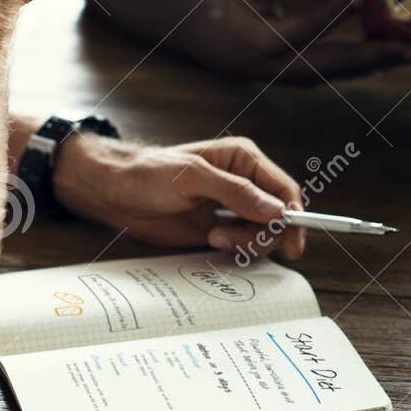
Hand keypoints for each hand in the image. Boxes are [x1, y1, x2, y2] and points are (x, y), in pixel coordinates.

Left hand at [52, 133, 307, 258]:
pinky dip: (236, 251)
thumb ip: (236, 193)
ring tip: (213, 236)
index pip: (284, 188)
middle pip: (277, 216)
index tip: (293, 242)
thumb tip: (276, 210)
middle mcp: (244, 183)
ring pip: (262, 234)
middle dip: (260, 233)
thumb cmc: (149, 173)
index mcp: (243, 159)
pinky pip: (243, 245)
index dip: (294, 215)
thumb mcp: (192, 178)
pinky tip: (213, 243)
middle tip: (226, 238)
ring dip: (244, 243)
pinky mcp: (220, 229)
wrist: (117, 193)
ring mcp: (233, 208)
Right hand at [192, 0, 410, 81]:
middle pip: (334, 63)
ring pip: (346, 71)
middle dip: (374, 54)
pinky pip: (346, 70)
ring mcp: (297, 77)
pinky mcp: (309, 78)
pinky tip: (402, 52)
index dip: (328, 13)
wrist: (214, 46)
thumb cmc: (229, 0)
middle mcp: (281, 67)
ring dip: (383, 61)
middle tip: (409, 47)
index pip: (300, 28)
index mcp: (261, 42)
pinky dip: (374, 61)